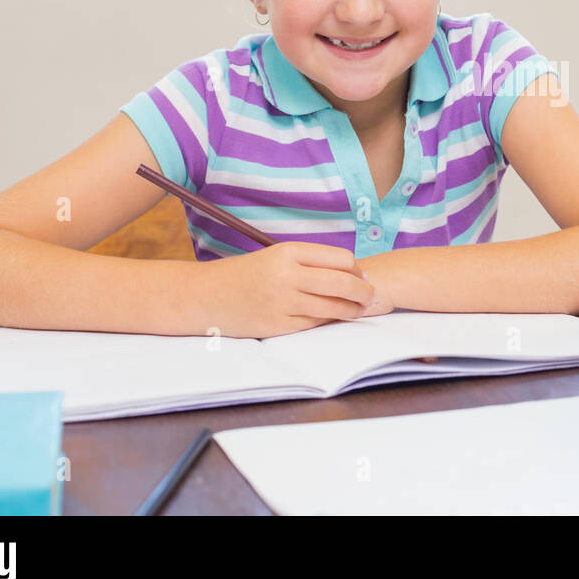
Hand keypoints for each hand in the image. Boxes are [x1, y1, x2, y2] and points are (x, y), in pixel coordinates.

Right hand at [198, 241, 377, 337]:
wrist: (205, 296)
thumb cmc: (245, 275)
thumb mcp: (275, 257)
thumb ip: (309, 263)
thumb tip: (352, 273)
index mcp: (287, 252)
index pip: (340, 258)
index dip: (357, 269)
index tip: (363, 275)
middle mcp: (286, 275)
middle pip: (342, 282)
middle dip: (364, 292)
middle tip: (373, 296)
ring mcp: (282, 302)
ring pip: (333, 307)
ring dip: (352, 310)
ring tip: (360, 309)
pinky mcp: (278, 326)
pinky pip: (314, 324)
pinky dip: (328, 321)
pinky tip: (334, 318)